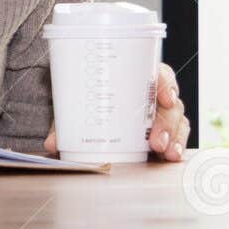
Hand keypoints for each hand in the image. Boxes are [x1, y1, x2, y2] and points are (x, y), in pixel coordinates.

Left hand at [45, 62, 189, 161]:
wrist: (85, 109)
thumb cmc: (85, 99)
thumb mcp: (73, 105)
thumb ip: (63, 123)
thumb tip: (51, 144)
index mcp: (134, 75)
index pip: (158, 72)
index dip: (165, 83)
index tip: (165, 98)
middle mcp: (150, 93)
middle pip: (169, 103)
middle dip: (166, 122)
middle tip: (156, 140)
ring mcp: (159, 112)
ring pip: (176, 120)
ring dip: (173, 136)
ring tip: (165, 151)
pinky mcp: (163, 129)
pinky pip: (176, 134)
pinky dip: (177, 145)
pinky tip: (172, 155)